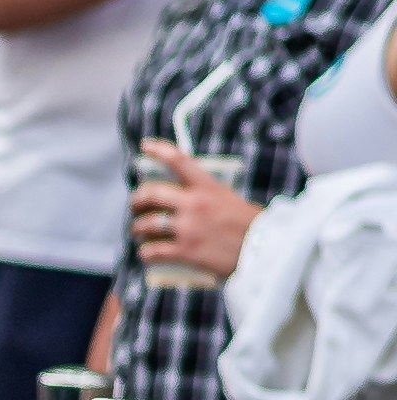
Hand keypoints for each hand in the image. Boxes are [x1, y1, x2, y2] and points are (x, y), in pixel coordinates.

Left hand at [132, 154, 257, 280]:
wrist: (264, 249)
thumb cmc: (250, 225)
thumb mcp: (230, 199)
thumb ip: (207, 195)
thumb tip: (184, 199)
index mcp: (207, 186)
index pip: (178, 160)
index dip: (158, 150)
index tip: (144, 146)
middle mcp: (194, 204)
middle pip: (151, 194)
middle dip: (137, 200)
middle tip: (135, 206)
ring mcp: (188, 227)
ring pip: (147, 224)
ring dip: (137, 228)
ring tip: (138, 231)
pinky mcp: (185, 251)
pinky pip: (153, 250)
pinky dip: (145, 253)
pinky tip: (146, 253)